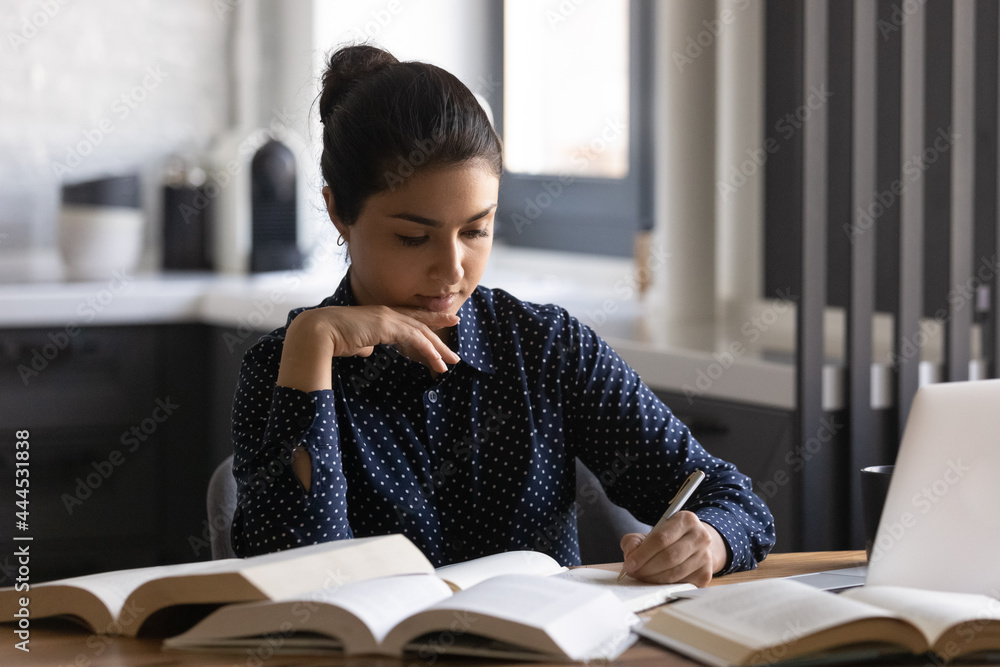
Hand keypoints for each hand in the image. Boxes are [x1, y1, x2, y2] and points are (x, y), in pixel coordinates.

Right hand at [277, 305, 460, 391]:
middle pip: (419, 322)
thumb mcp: (352, 343)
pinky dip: (429, 351)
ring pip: (421, 332)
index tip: (442, 321)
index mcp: (378, 317)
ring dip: (438, 348)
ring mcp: (387, 318)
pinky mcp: (388, 326)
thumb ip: (363, 345)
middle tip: (455, 335)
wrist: (318, 333)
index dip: (426, 320)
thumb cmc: (330, 339)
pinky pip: (415, 339)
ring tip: (451, 361)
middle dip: (439, 327)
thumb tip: (366, 350)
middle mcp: (386, 313)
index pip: (408, 317)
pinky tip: (438, 362)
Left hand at [619, 511, 727, 585]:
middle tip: (633, 572)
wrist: (695, 546)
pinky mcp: (705, 575)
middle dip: (646, 568)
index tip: (629, 564)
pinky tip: (656, 581)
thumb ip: (634, 541)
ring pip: (674, 573)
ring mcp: (705, 557)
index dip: (642, 554)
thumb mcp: (651, 533)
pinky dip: (665, 585)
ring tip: (642, 576)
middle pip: (668, 557)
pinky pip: (680, 584)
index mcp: (686, 520)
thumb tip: (630, 556)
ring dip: (653, 578)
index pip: (661, 539)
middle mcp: (700, 537)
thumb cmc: (670, 539)